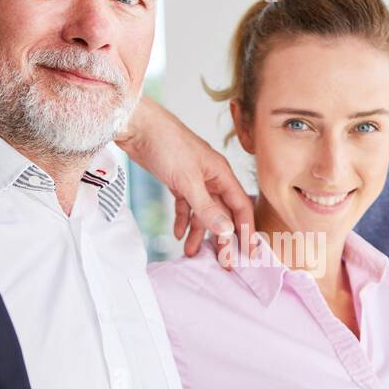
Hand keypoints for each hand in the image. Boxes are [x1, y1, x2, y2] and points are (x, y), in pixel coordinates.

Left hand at [117, 97, 254, 267]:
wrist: (138, 127)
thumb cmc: (167, 145)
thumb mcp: (188, 181)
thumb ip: (207, 208)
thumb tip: (226, 231)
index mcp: (221, 174)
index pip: (240, 207)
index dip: (246, 230)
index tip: (250, 252)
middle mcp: (211, 177)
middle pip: (222, 212)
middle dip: (222, 237)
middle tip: (222, 262)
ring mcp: (193, 179)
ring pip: (201, 211)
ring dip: (197, 232)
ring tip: (190, 252)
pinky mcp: (176, 180)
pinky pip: (184, 205)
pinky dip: (182, 219)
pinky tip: (177, 233)